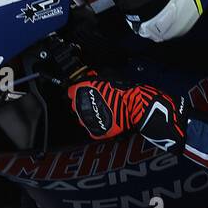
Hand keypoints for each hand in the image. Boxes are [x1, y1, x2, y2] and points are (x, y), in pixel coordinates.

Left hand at [68, 73, 185, 151]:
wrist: (136, 104)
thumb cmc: (123, 88)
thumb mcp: (108, 75)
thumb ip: (96, 76)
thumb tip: (91, 75)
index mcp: (82, 90)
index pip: (70, 92)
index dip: (77, 92)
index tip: (82, 92)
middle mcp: (81, 106)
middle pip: (76, 106)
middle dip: (83, 104)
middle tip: (96, 102)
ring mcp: (88, 120)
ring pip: (83, 118)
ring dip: (90, 115)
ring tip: (103, 111)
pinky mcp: (96, 131)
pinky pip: (93, 129)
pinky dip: (98, 126)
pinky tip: (106, 120)